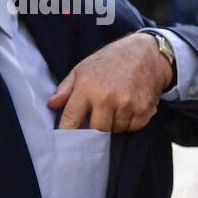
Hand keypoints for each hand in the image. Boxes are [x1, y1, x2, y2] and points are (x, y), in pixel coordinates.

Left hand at [47, 32, 171, 130]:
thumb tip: (51, 105)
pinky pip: (132, 127)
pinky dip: (130, 121)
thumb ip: (65, 88)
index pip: (71, 120)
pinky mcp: (143, 109)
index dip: (66, 135)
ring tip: (117, 105)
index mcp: (86, 88)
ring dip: (115, 123)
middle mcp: (105, 97)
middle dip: (96, 127)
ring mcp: (126, 104)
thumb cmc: (110, 60)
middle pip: (96, 131)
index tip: (64, 144)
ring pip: (115, 130)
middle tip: (99, 115)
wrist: (146, 53)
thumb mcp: (82, 69)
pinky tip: (130, 105)